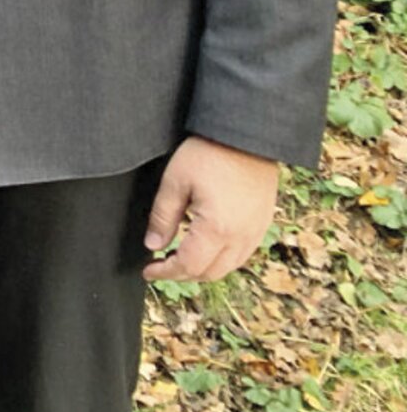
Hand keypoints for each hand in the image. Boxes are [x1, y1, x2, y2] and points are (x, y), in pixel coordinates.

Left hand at [143, 136, 280, 282]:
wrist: (247, 137)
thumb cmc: (208, 154)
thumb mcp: (175, 182)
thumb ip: (162, 218)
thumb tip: (153, 245)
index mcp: (216, 229)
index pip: (189, 266)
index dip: (165, 272)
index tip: (148, 270)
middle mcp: (241, 237)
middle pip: (209, 273)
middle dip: (182, 274)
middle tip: (160, 266)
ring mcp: (256, 232)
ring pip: (228, 267)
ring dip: (203, 269)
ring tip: (180, 258)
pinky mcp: (263, 224)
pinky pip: (242, 254)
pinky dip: (221, 259)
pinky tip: (206, 248)